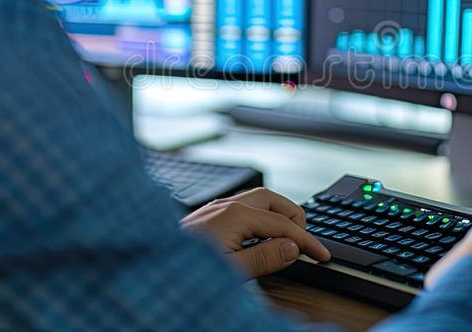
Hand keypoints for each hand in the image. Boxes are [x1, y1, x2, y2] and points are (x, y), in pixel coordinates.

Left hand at [181, 187, 330, 277]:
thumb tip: (293, 247)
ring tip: (286, 240)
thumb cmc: (184, 271)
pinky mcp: (208, 216)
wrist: (149, 268)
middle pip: (274, 200)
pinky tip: (259, 237)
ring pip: (259, 201)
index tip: (321, 255)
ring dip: (277, 216)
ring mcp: (215, 208)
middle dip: (294, 218)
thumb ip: (265, 258)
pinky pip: (244, 207)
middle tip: (304, 243)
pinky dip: (261, 218)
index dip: (307, 241)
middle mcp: (226, 205)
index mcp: (236, 215)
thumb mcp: (231, 271)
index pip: (284, 225)